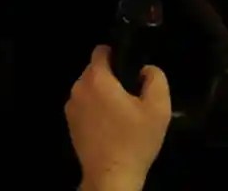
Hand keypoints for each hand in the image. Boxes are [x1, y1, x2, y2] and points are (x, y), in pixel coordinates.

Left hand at [65, 45, 171, 190]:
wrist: (111, 175)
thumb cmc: (134, 140)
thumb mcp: (158, 108)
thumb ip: (156, 78)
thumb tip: (145, 69)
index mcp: (97, 79)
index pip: (100, 51)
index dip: (116, 55)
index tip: (129, 69)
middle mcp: (78, 88)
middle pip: (94, 70)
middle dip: (111, 77)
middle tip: (131, 96)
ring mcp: (71, 106)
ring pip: (88, 88)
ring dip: (102, 94)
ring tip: (121, 114)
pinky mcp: (69, 123)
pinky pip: (84, 105)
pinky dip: (94, 109)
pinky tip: (109, 126)